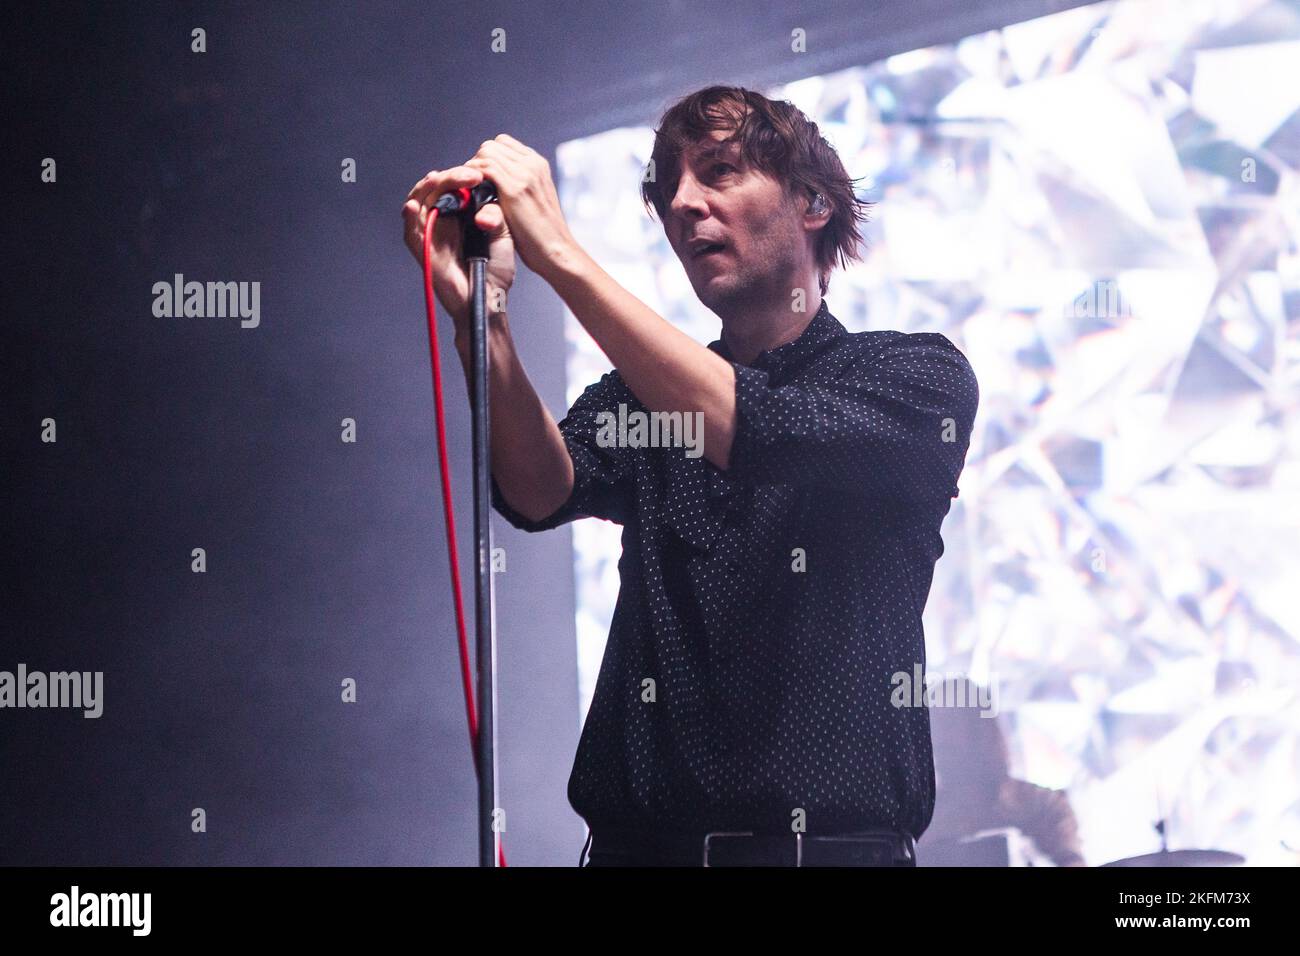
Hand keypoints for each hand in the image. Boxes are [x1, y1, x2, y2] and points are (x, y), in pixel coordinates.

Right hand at [402, 164, 516, 340]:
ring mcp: (431, 235)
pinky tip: (413, 205)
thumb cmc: (495, 272)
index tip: (479, 173)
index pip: (454, 187)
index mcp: (461, 216)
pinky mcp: (422, 251)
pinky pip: (410, 232)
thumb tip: (481, 199)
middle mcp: (443, 222)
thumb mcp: (502, 236)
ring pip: (419, 203)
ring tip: (439, 178)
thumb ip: (495, 214)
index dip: (462, 176)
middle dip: (449, 177)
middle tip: (468, 174)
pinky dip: (409, 217)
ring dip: (426, 189)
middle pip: (435, 190)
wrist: (490, 300)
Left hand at [463, 134, 581, 282]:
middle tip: (474, 185)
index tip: (482, 178)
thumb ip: (519, 184)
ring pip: (486, 153)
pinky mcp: (514, 189)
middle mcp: (532, 164)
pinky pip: (485, 168)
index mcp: (538, 165)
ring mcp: (524, 174)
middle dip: (478, 162)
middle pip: (492, 145)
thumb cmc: (542, 233)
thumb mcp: (535, 200)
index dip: (488, 158)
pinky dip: (473, 176)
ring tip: (471, 190)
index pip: (503, 143)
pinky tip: (472, 193)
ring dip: (473, 169)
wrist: (557, 250)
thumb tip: (494, 181)